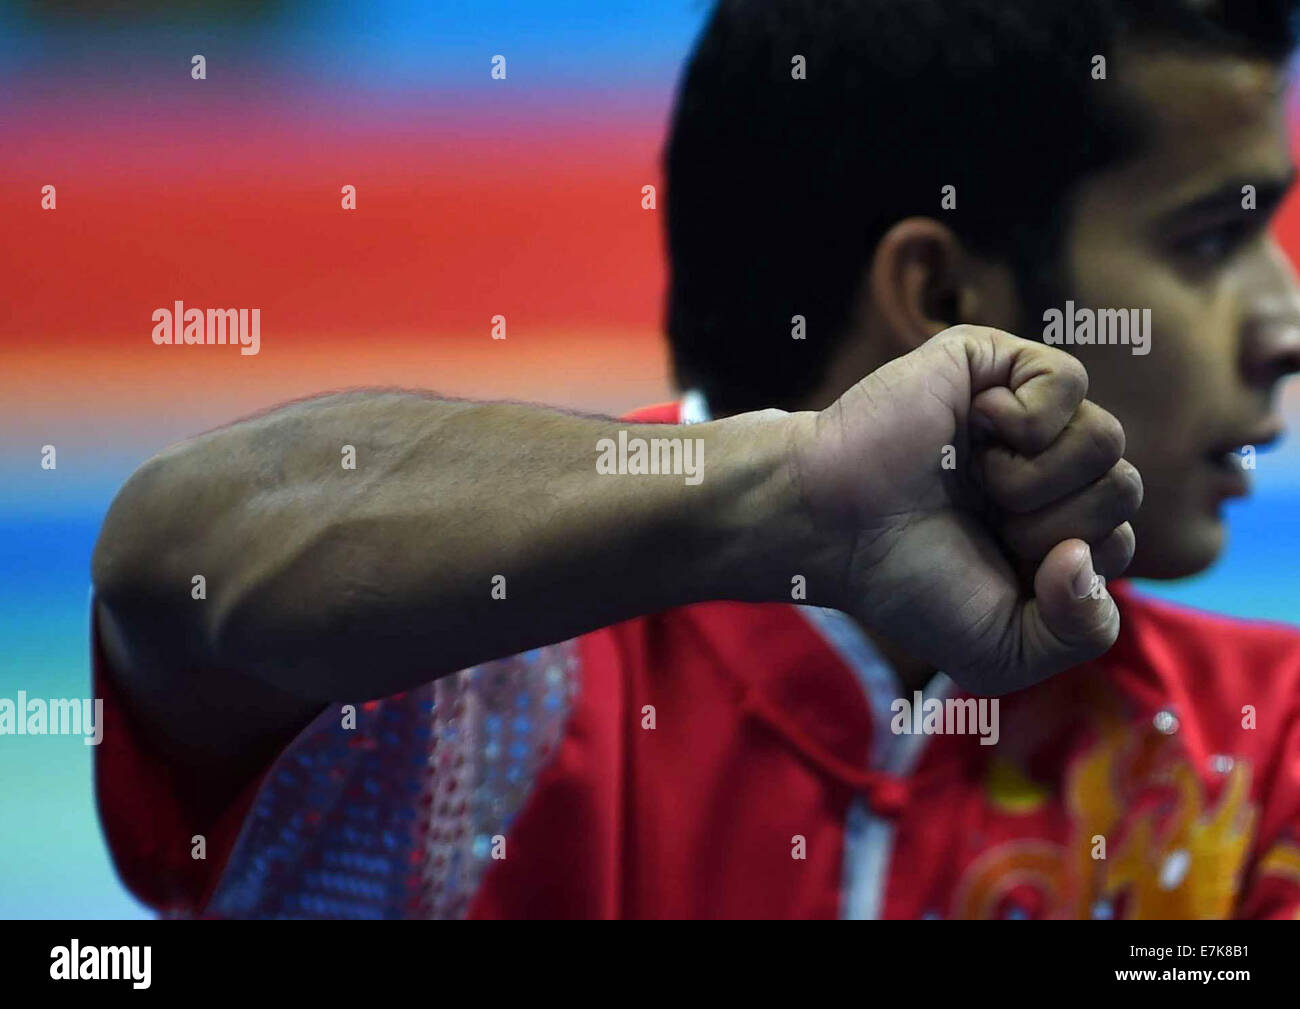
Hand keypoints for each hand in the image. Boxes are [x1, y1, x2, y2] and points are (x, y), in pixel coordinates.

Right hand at [790, 324, 1140, 694]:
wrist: (833, 529)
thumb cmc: (906, 584)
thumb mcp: (1005, 651)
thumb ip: (1082, 632)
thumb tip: (1086, 554)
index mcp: (1051, 525)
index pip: (1119, 542)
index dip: (1065, 568)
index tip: (994, 568)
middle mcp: (1046, 465)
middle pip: (1122, 490)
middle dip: (1050, 525)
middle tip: (982, 522)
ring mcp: (1025, 411)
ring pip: (1105, 439)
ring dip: (1034, 480)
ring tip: (975, 480)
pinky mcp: (995, 361)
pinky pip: (1069, 381)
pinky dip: (1027, 420)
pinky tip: (974, 429)